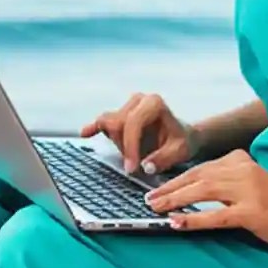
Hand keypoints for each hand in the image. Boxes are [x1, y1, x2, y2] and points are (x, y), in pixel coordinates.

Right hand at [79, 92, 201, 174]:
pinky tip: (85, 134)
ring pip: (109, 124)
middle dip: (125, 147)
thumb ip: (163, 158)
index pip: (133, 122)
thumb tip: (145, 166)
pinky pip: (102, 121)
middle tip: (135, 165)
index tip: (132, 168)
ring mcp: (127, 106)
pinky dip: (94, 128)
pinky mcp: (118, 114)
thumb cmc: (182, 142)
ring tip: (131, 156)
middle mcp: (138, 100)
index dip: (130, 146)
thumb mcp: (179, 152)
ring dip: (117, 144)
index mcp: (154, 103)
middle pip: (118, 123)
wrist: (182, 137)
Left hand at [144, 149, 267, 247]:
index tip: (156, 186)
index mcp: (240, 160)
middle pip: (196, 177)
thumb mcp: (252, 182)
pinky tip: (177, 222)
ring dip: (174, 200)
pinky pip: (216, 215)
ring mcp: (248, 190)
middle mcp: (241, 170)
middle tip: (148, 198)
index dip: (176, 178)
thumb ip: (227, 181)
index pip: (200, 168)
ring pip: (202, 191)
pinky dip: (193, 218)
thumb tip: (192, 190)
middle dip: (169, 188)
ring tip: (155, 208)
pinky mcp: (252, 211)